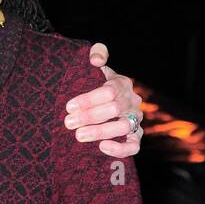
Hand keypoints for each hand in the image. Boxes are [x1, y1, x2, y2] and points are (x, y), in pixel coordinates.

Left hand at [64, 43, 142, 157]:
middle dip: (89, 116)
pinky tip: (102, 147)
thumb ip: (95, 55)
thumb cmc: (92, 85)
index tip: (69, 106)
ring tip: (79, 135)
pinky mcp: (135, 137)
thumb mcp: (92, 68)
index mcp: (122, 83)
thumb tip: (96, 58)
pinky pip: (134, 146)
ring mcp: (135, 120)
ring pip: (124, 127)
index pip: (110, 91)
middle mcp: (131, 101)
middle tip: (68, 122)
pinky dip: (120, 148)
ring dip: (100, 132)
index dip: (89, 99)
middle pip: (115, 109)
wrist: (98, 105)